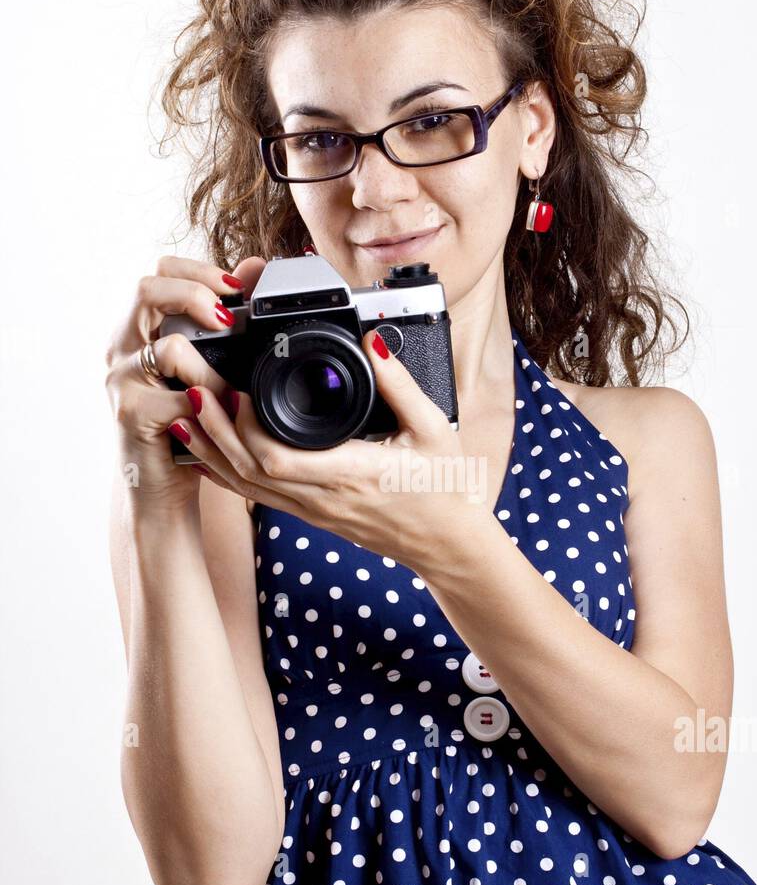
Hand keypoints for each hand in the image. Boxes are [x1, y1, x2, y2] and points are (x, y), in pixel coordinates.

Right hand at [104, 254, 263, 514]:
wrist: (160, 487)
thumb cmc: (187, 424)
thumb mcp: (206, 368)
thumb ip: (223, 324)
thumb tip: (255, 267)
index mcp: (139, 330)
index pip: (158, 273)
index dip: (197, 272)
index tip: (236, 287)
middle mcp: (121, 348)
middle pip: (146, 289)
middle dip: (196, 294)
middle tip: (229, 317)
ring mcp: (121, 380)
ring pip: (169, 345)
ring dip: (212, 366)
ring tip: (228, 390)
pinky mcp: (131, 414)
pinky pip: (181, 397)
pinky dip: (211, 405)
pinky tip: (221, 417)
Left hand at [169, 327, 480, 571]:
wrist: (446, 543)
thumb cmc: (445, 486)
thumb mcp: (434, 428)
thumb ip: (401, 384)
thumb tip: (374, 340)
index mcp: (352, 472)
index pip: (279, 457)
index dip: (245, 427)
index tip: (232, 388)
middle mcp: (323, 496)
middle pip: (246, 468)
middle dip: (211, 427)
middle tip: (189, 383)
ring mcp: (312, 509)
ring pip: (243, 484)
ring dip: (208, 448)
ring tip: (182, 411)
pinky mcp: (309, 513)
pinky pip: (255, 495)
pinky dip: (223, 471)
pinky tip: (202, 451)